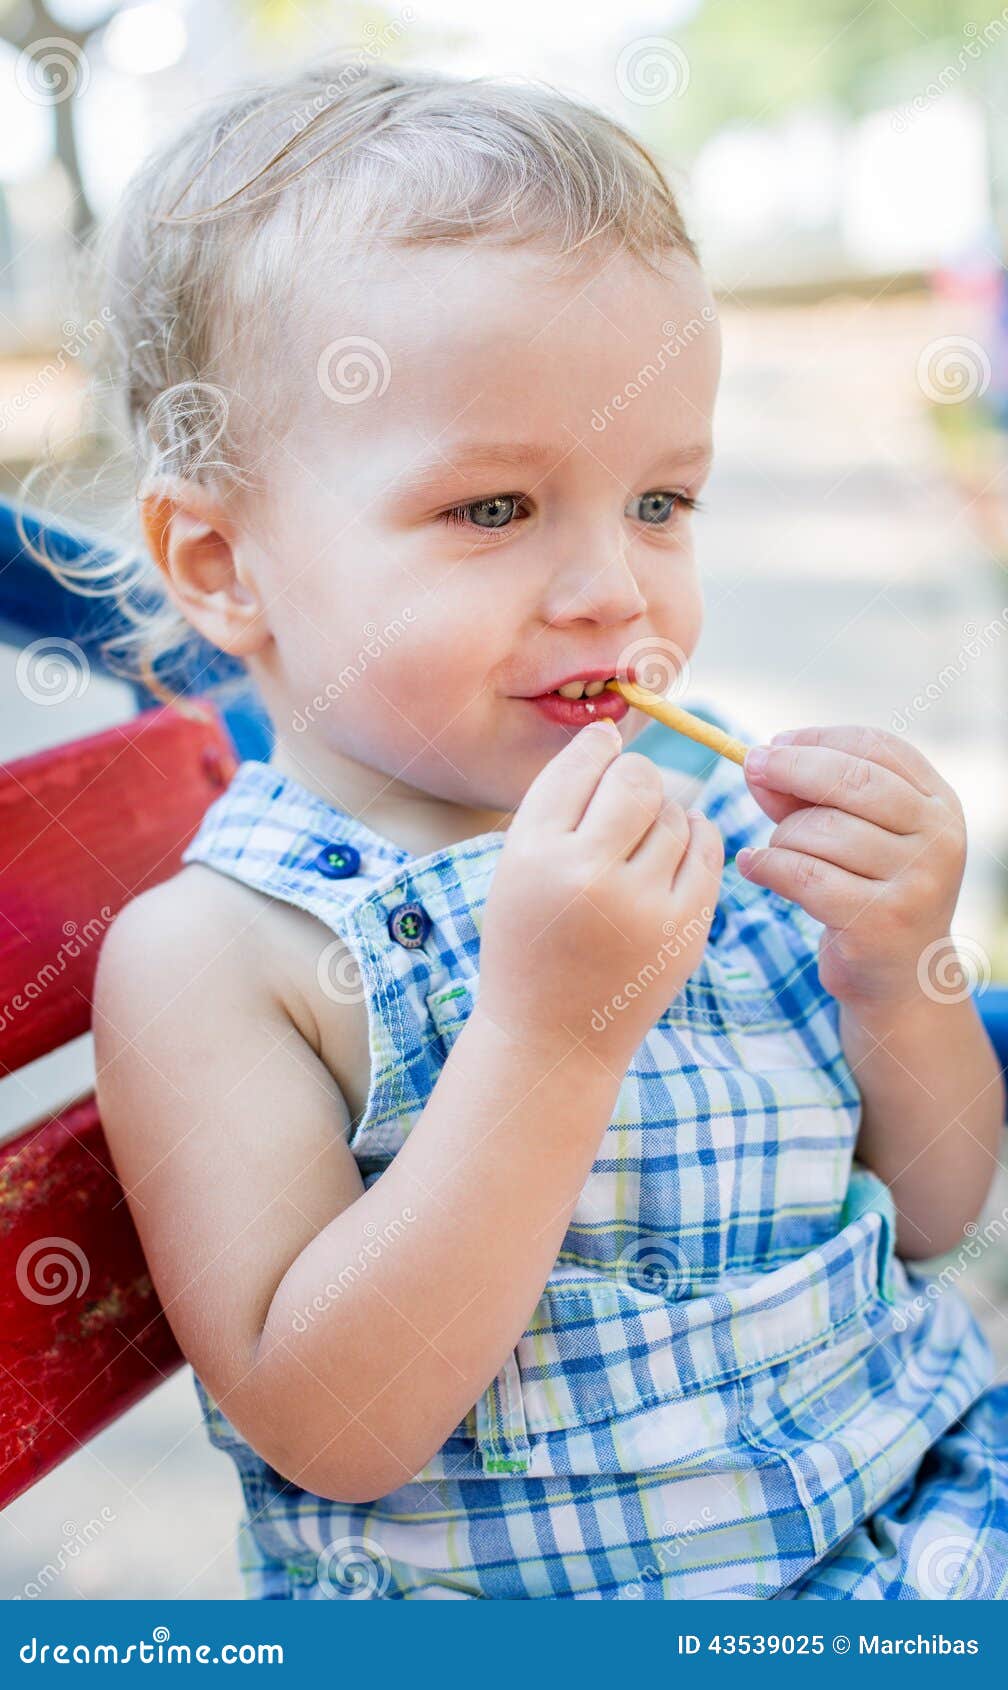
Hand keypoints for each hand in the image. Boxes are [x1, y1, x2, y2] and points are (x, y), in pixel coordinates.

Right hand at [478, 720, 723, 1063]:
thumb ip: (558, 801)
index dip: (599, 749)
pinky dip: (695, 838)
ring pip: (676, 814)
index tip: (601, 756)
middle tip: (623, 798)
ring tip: (637, 841)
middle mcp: (588, 877)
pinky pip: (708, 849)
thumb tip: (613, 733)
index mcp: (534, 854)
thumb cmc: (530, 938)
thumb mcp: (517, 865)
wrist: (552, 1035)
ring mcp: (643, 908)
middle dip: (634, 778)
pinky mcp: (684, 931)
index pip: (584, 762)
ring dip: (662, 814)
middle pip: (638, 780)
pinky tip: (673, 850)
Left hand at [739, 725, 966, 1010]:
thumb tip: (758, 763)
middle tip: (751, 767)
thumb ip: (809, 795)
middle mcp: (938, 838)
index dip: (820, 738)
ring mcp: (915, 881)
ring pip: (820, 830)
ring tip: (774, 852)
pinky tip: (752, 867)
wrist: (899, 978)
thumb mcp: (851, 835)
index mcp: (939, 804)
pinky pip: (801, 875)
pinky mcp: (879, 920)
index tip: (777, 743)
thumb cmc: (867, 891)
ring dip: (780, 836)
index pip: (878, 747)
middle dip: (791, 768)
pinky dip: (764, 866)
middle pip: (851, 780)